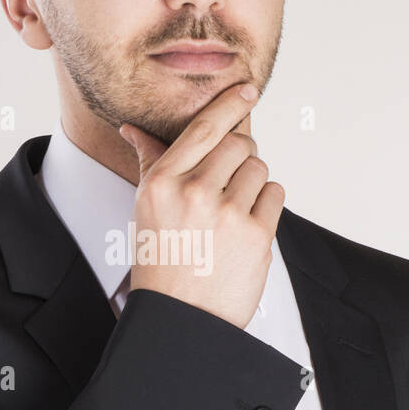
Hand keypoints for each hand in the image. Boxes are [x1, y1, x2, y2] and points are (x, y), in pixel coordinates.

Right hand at [118, 83, 283, 329]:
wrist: (181, 318)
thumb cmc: (162, 261)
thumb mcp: (147, 210)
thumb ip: (150, 164)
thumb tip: (133, 130)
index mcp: (162, 182)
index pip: (204, 127)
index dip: (230, 104)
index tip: (247, 90)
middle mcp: (193, 193)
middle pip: (240, 144)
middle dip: (242, 155)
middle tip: (231, 180)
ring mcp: (227, 214)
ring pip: (260, 168)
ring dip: (253, 182)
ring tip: (234, 210)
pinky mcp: (256, 235)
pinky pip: (275, 194)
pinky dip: (266, 204)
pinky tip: (246, 225)